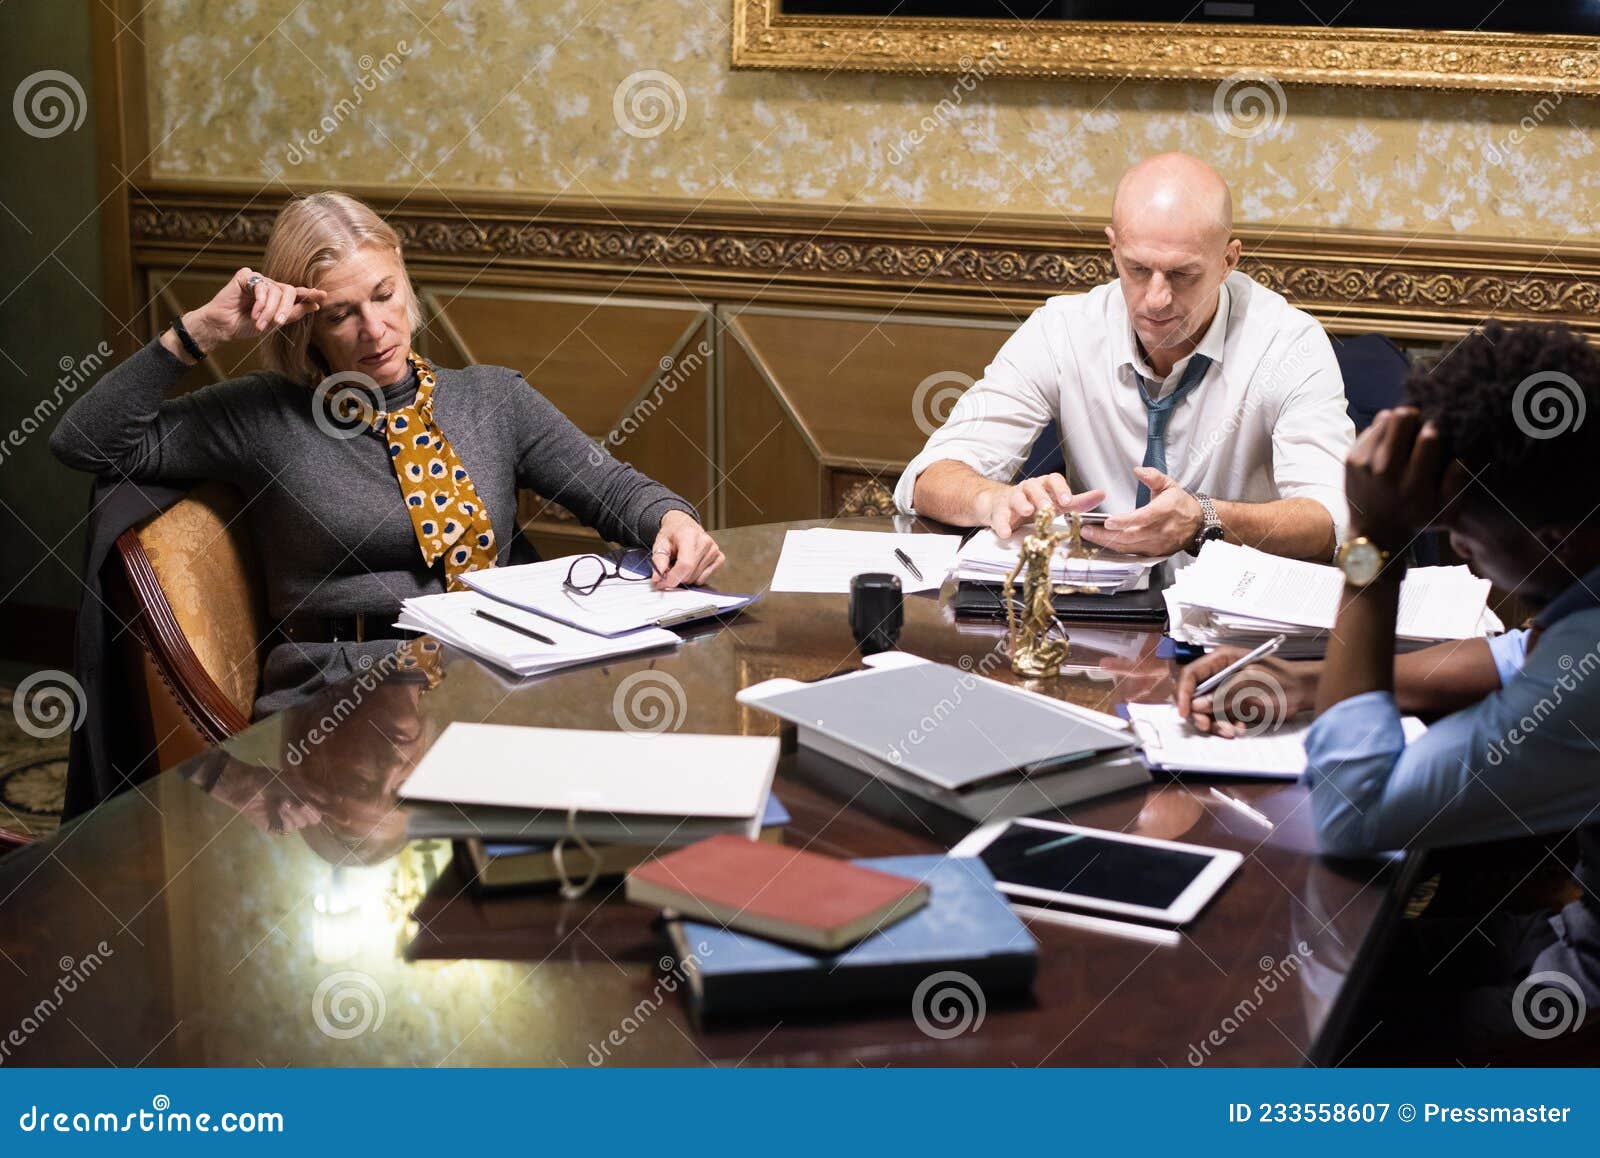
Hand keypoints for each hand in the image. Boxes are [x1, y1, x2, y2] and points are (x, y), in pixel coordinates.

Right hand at [188, 266, 327, 349]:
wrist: (223, 327)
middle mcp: (269, 286)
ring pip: (275, 291)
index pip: (296, 293)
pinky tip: (253, 312)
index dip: (309, 294)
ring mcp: (257, 280)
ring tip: (260, 323)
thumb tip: (315, 305)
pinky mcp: (245, 275)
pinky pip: (260, 286)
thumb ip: (293, 313)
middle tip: (278, 322)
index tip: (322, 295)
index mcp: (277, 297)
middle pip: (288, 291)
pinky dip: (259, 302)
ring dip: (269, 310)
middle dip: (284, 308)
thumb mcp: (274, 323)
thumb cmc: (245, 325)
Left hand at [650, 511, 723, 589]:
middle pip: (690, 574)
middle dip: (676, 577)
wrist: (683, 524)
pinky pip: (705, 578)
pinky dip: (696, 576)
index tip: (662, 583)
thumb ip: (658, 560)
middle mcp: (705, 542)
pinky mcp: (719, 557)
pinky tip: (691, 565)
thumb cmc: (673, 533)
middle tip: (670, 567)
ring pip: (697, 578)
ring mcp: (714, 550)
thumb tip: (658, 577)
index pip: (685, 565)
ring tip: (681, 563)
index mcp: (689, 535)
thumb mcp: (660, 543)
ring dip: (685, 576)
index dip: (672, 578)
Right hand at [973, 473, 1105, 538]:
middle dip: (1042, 498)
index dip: (1060, 489)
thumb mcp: (1056, 503)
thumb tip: (1102, 494)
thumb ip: (1077, 501)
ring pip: (1017, 498)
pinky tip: (1006, 533)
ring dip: (1022, 504)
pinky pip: (1000, 517)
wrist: (1001, 505)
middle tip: (1049, 508)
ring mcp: (1012, 498)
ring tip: (1028, 512)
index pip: (1053, 479)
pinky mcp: (999, 511)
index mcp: (1043, 485)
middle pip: (1034, 488)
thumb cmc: (1033, 504)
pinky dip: (1002, 525)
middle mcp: (1028, 488)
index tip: (1067, 500)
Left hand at [1080, 467, 1201, 555]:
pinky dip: (1117, 549)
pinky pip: (1133, 553)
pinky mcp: (1155, 553)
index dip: (1125, 521)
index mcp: (1165, 511)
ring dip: (1108, 543)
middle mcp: (1161, 530)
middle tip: (1087, 530)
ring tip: (1090, 536)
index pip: (1143, 518)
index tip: (1108, 521)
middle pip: (1131, 537)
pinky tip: (1104, 543)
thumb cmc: (1180, 503)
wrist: (1198, 524)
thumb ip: (1153, 477)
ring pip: (1129, 547)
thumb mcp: (1169, 485)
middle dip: (1106, 535)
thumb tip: (1138, 470)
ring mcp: (1158, 544)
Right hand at [1175, 647, 1317, 736]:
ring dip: (1214, 724)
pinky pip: (1217, 720)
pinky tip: (1240, 727)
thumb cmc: (1281, 680)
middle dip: (1198, 713)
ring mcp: (1223, 692)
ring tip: (1232, 730)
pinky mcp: (1230, 707)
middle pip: (1193, 695)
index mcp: (1220, 660)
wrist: (1302, 692)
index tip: (1185, 711)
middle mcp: (1218, 676)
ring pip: (1204, 712)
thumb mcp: (1251, 683)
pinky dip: (1225, 727)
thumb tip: (1197, 705)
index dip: (1184, 692)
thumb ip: (1223, 694)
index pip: (1191, 674)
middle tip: (1206, 726)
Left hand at [1344, 407, 1454, 551]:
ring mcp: (1365, 464)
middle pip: (1402, 419)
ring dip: (1398, 421)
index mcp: (1413, 484)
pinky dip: (1382, 430)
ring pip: (1385, 418)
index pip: (1429, 439)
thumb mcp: (1445, 511)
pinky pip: (1371, 428)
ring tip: (1404, 434)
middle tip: (1419, 425)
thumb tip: (1460, 456)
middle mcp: (1386, 472)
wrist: (1374, 531)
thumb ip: (1457, 484)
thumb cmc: (1416, 518)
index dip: (1436, 429)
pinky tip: (1389, 443)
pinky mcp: (1351, 459)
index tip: (1436, 433)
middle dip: (1415, 417)